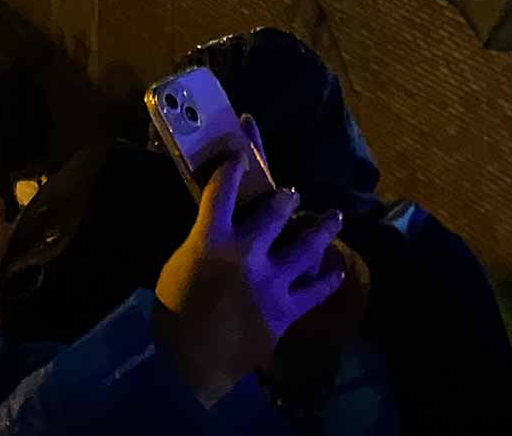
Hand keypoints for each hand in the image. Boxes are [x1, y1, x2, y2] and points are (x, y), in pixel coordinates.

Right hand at [151, 118, 344, 406]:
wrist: (192, 361)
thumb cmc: (174, 311)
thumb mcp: (179, 265)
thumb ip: (203, 243)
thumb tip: (218, 232)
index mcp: (210, 240)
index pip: (222, 189)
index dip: (233, 164)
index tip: (241, 151)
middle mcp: (246, 254)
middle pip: (274, 212)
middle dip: (286, 198)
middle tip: (293, 193)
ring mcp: (271, 282)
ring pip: (305, 247)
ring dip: (321, 229)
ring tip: (334, 217)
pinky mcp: (286, 309)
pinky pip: (315, 291)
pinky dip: (328, 279)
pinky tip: (337, 270)